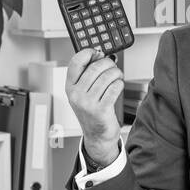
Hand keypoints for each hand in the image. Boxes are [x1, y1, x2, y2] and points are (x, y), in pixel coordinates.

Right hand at [65, 49, 123, 165]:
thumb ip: (88, 75)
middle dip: (109, 64)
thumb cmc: (92, 112)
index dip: (89, 53)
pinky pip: (115, 88)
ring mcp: (87, 103)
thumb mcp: (83, 93)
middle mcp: (76, 95)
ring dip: (116, 74)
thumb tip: (101, 56)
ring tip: (117, 77)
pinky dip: (120, 84)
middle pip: (95, 67)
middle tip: (113, 67)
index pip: (76, 62)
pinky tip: (118, 87)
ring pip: (107, 76)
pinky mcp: (101, 109)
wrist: (98, 137)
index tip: (98, 53)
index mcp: (70, 87)